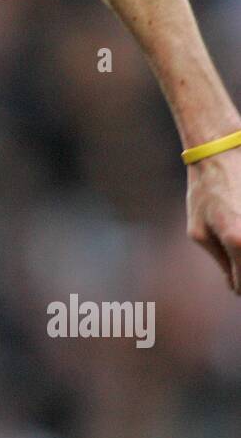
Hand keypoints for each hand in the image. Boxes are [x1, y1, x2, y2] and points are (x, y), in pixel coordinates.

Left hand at [186, 146, 240, 291]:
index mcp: (238, 241)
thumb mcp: (199, 230)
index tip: (233, 279)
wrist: (222, 151)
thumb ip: (220, 261)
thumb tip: (235, 286)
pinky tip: (237, 222)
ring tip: (233, 233)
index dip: (237, 286)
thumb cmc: (206, 191)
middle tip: (232, 249)